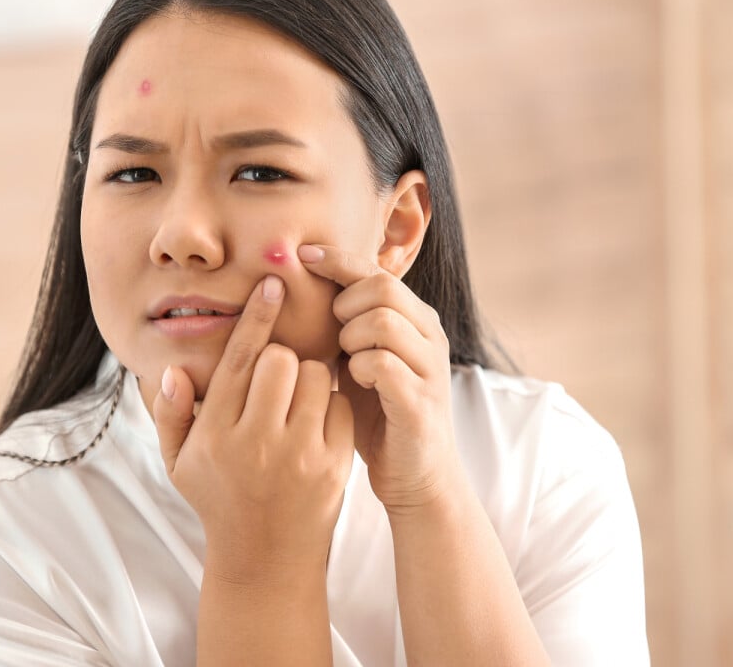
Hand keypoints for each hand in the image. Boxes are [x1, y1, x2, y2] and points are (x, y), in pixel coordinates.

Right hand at [150, 275, 355, 574]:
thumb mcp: (178, 464)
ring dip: (310, 379)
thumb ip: (170, 415)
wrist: (266, 559)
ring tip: (298, 404)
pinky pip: (342, 404)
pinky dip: (333, 404)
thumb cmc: (219, 500)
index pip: (239, 360)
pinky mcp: (333, 465)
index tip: (272, 284)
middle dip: (282, 359)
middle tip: (279, 380)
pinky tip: (317, 424)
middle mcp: (256, 442)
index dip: (257, 317)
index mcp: (216, 434)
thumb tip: (171, 370)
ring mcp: (298, 454)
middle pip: (281, 361)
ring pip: (317, 377)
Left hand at [297, 244, 462, 515]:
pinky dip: (359, 369)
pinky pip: (382, 364)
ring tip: (344, 361)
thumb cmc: (379, 414)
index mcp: (416, 320)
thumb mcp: (361, 359)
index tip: (302, 256)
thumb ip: (347, 325)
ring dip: (350, 337)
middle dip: (345, 305)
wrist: (415, 476)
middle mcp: (430, 336)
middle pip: (382, 288)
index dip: (338, 260)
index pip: (377, 270)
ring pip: (383, 322)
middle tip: (333, 334)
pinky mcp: (421, 402)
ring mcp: (430, 368)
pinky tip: (353, 382)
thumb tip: (303, 282)